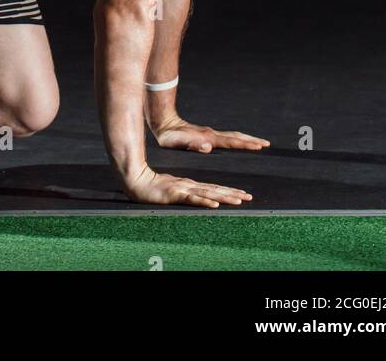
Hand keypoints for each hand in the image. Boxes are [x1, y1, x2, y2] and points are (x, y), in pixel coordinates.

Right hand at [125, 164, 252, 207]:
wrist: (136, 181)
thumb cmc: (154, 187)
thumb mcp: (173, 189)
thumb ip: (185, 192)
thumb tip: (198, 197)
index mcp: (190, 185)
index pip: (214, 188)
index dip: (229, 191)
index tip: (243, 194)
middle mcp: (190, 186)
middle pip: (215, 190)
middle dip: (233, 194)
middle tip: (249, 197)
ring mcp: (183, 189)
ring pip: (208, 193)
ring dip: (224, 196)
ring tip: (238, 200)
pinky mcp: (175, 194)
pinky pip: (192, 198)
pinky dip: (204, 200)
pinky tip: (214, 203)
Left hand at [150, 113, 270, 153]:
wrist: (164, 124)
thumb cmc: (169, 137)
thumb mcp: (178, 143)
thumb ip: (192, 145)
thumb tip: (208, 147)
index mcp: (209, 138)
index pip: (231, 141)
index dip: (246, 144)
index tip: (259, 146)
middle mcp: (212, 135)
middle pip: (236, 137)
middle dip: (252, 140)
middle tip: (267, 144)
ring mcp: (210, 135)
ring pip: (233, 136)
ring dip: (246, 140)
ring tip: (258, 143)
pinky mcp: (207, 137)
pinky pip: (227, 138)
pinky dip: (237, 140)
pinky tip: (238, 143)